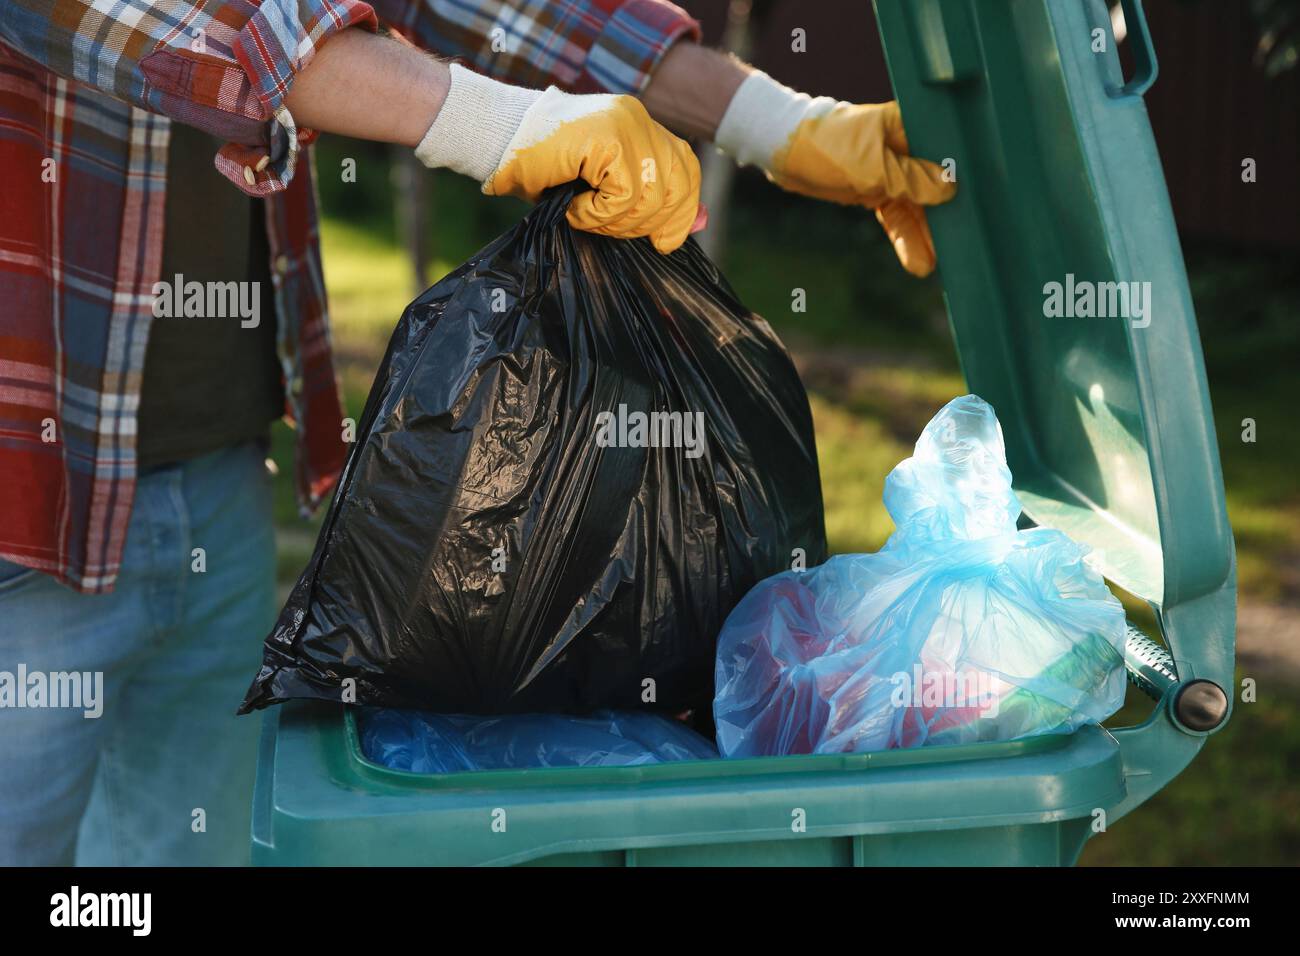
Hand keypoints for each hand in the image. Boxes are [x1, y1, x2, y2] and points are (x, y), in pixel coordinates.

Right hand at [417, 64, 700, 253]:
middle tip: (607, 227)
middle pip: (675, 186)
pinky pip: (622, 194)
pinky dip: (598, 213)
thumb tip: (700, 224)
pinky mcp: (607, 137)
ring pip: (649, 196)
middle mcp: (638, 118)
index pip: (685, 167)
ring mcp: (625, 124)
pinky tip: (574, 208)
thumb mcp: (602, 187)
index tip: (667, 241)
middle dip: (647, 224)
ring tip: (584, 216)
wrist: (497, 145)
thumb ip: (649, 200)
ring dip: (614, 221)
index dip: (683, 209)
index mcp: (641, 125)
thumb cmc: (542, 171)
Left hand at [716, 72, 954, 276]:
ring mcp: (895, 169)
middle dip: (953, 213)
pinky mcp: (879, 189)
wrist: (784, 151)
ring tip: (941, 264)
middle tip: (970, 243)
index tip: (987, 204)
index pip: (950, 152)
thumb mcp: (872, 168)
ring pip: (920, 206)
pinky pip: (899, 217)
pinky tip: (920, 262)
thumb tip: (949, 189)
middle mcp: (909, 146)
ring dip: (928, 234)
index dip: (968, 177)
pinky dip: (907, 238)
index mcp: (913, 126)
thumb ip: (912, 180)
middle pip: (940, 183)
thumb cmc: (828, 147)